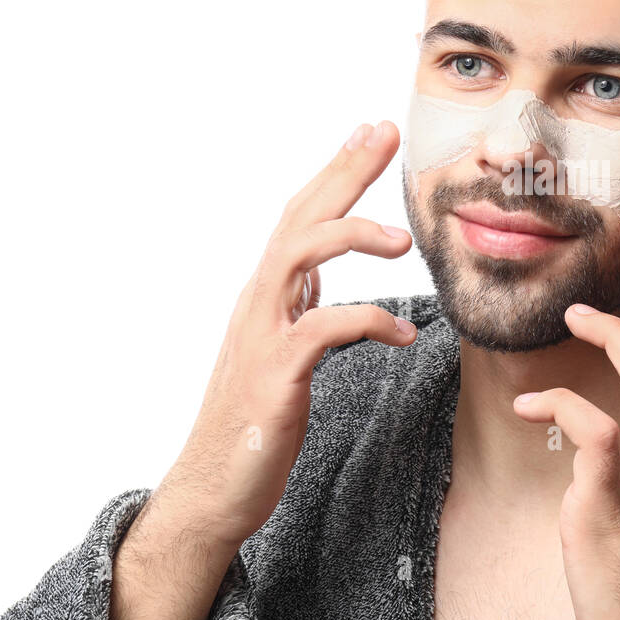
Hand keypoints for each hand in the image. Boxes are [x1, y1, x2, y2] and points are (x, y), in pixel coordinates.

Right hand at [159, 120, 416, 549]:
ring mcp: (261, 336)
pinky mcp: (274, 377)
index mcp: (267, 294)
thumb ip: (298, 308)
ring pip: (298, 257)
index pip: (301, 215)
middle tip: (383, 132)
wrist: (214, 488)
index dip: (335, 171)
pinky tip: (404, 335)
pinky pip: (320, 331)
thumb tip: (317, 278)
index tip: (370, 131)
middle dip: (343, 170)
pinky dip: (367, 322)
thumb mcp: (282, 350)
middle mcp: (259, 303)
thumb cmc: (254, 419)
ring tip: (402, 241)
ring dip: (350, 236)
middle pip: (299, 217)